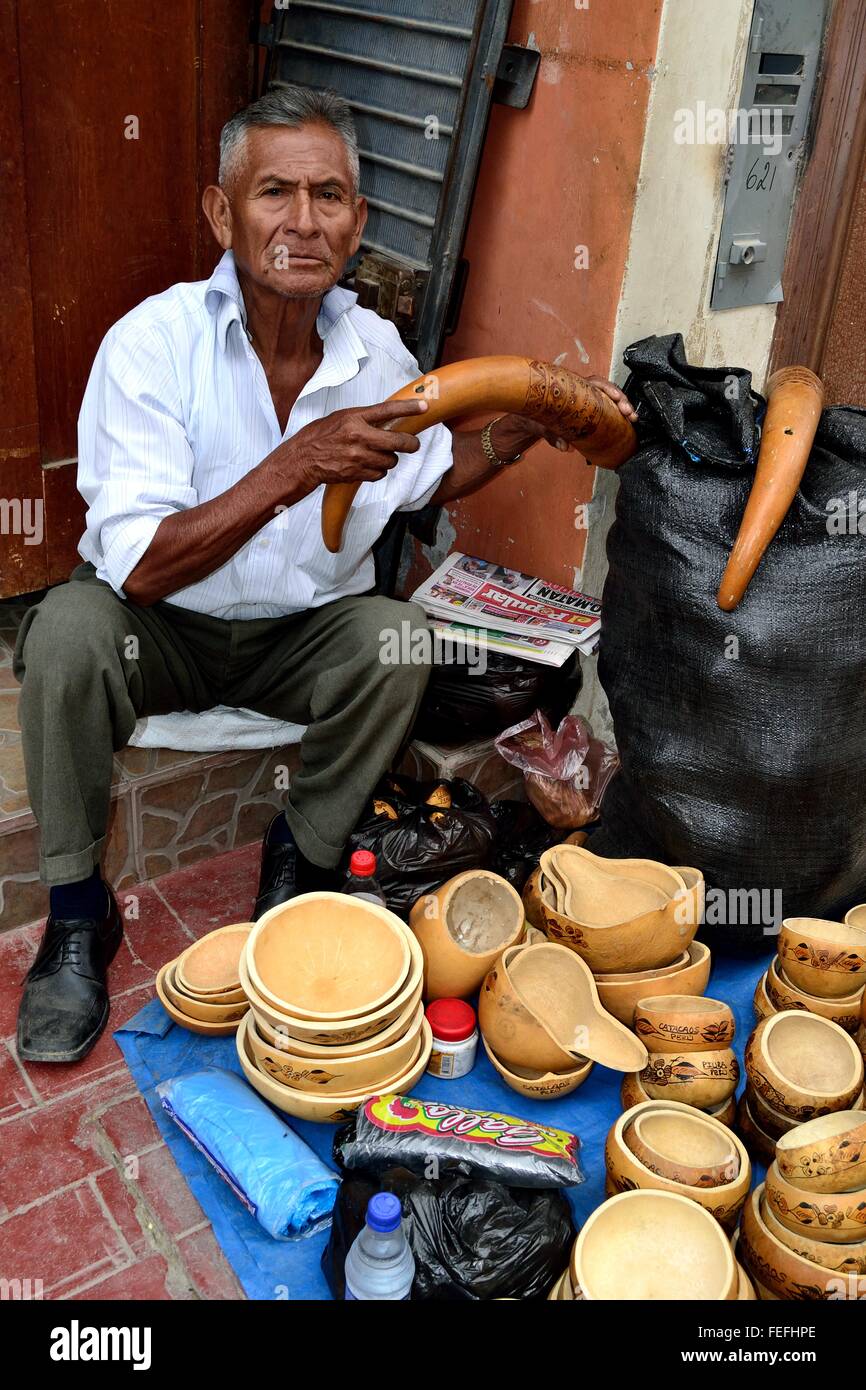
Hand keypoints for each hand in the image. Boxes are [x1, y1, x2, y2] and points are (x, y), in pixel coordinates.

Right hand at [275, 397, 428, 489]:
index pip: (387, 410)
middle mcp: (359, 437)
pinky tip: (368, 465)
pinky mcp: (357, 473)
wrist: (303, 459)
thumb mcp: (341, 419)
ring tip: (379, 455)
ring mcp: (359, 457)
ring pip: (391, 460)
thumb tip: (387, 419)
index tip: (424, 407)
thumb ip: (363, 419)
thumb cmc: (320, 436)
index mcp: (354, 418)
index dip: (409, 408)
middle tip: (412, 444)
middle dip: (410, 444)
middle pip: (399, 441)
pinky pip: (380, 473)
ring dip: (390, 459)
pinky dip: (378, 471)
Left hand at [491, 379, 636, 457]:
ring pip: (607, 398)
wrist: (526, 418)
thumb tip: (566, 448)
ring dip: (621, 407)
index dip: (608, 389)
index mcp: (570, 386)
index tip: (616, 399)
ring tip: (631, 419)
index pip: (594, 382)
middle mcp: (580, 390)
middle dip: (620, 400)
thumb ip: (551, 435)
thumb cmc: (533, 415)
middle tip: (630, 414)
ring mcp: (585, 399)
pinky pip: (604, 408)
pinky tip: (624, 423)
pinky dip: (615, 415)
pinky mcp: (588, 409)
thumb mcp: (540, 425)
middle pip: (605, 390)